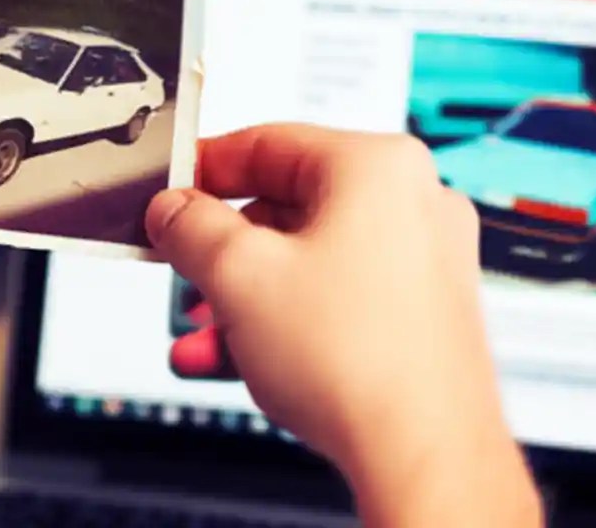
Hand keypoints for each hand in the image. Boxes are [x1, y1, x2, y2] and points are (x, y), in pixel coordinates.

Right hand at [147, 125, 540, 527]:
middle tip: (182, 268)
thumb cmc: (362, 361)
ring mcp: (424, 262)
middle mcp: (413, 204)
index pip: (269, 143)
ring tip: (201, 336)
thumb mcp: (238, 276)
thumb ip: (191, 228)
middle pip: (287, 208)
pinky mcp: (422, 314)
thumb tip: (173, 210)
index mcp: (378, 166)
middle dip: (221, 252)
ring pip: (307, 264)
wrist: (424, 453)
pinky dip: (283, 323)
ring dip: (243, 299)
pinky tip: (234, 360)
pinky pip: (335, 301)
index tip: (170, 192)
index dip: (205, 169)